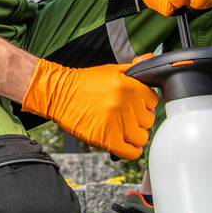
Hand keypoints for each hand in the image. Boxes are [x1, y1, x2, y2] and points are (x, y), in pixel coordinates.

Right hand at [22, 56, 157, 159]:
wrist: (58, 93)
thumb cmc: (84, 82)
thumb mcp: (111, 69)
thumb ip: (134, 68)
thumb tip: (151, 59)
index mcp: (130, 86)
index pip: (153, 101)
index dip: (144, 104)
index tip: (135, 106)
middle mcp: (125, 105)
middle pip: (148, 121)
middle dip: (138, 120)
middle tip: (126, 117)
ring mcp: (117, 123)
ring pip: (141, 137)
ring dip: (134, 135)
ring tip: (122, 130)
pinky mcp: (106, 139)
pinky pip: (131, 152)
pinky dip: (130, 150)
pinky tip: (123, 143)